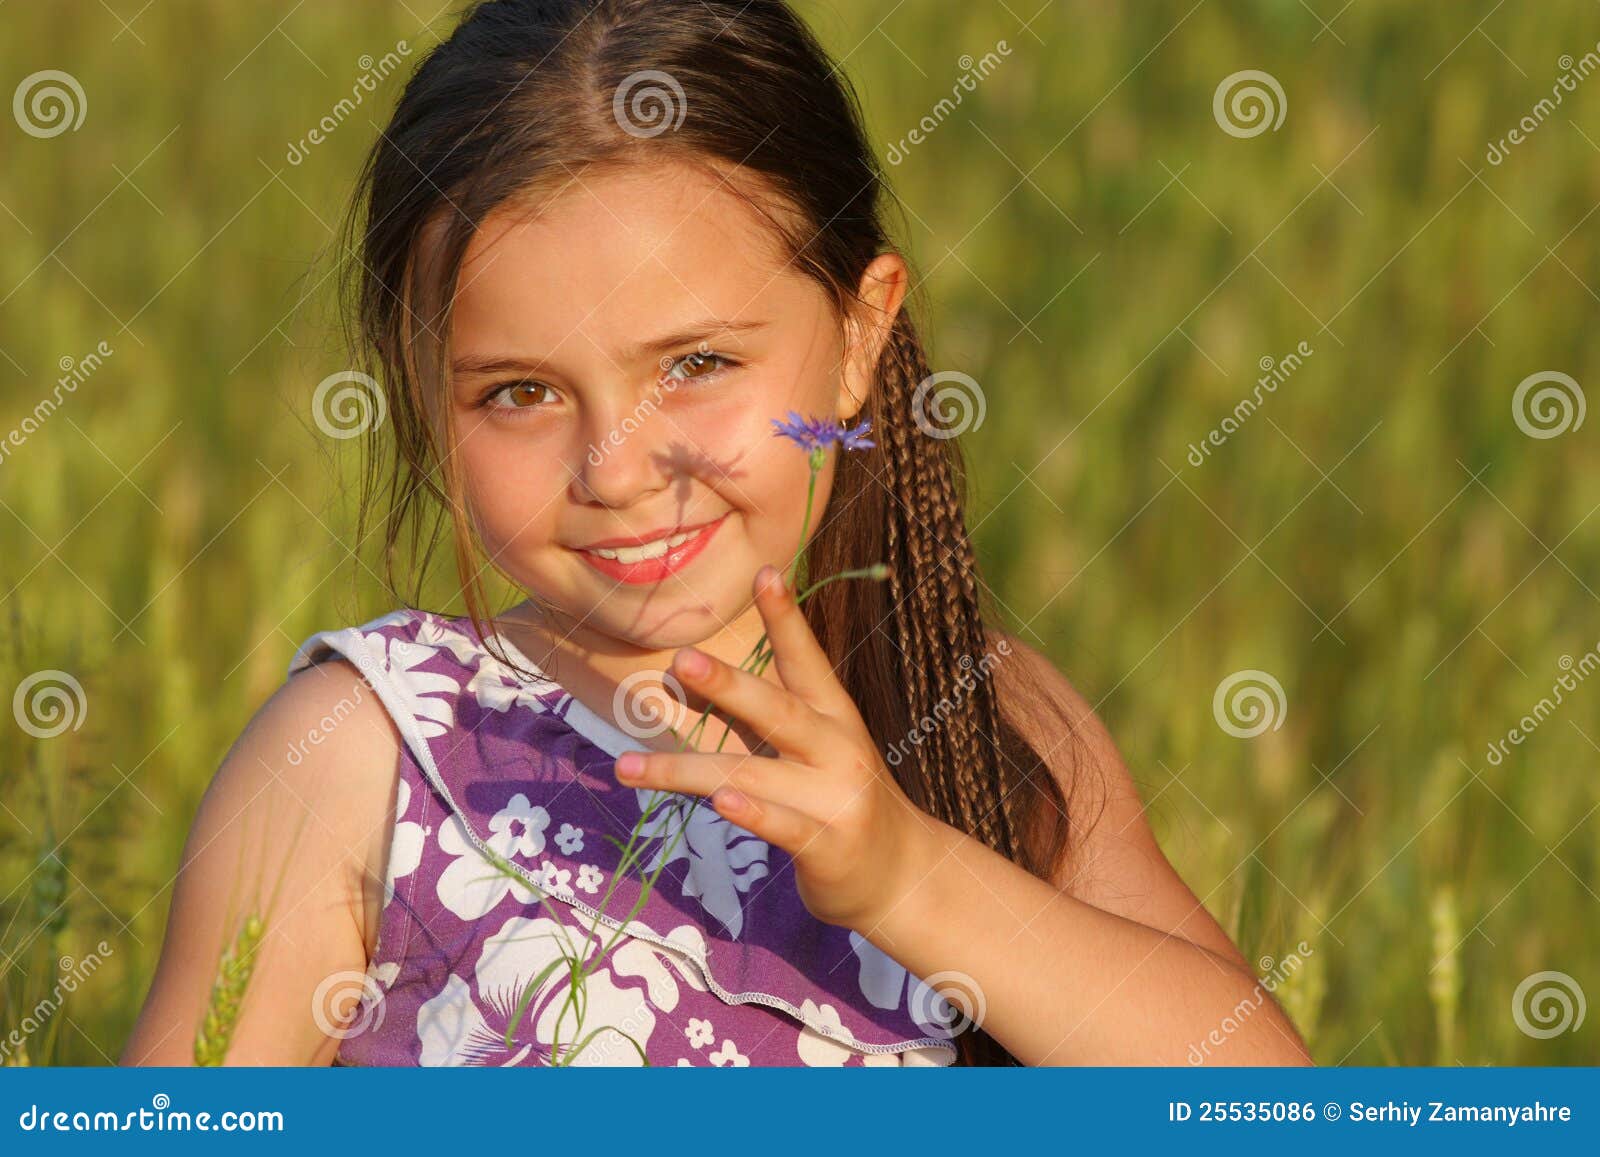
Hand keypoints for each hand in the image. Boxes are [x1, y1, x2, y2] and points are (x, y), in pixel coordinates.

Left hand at [612, 564, 939, 931]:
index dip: (787, 618)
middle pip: (778, 711)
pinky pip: (783, 828)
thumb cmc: (836, 799)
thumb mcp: (807, 748)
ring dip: (684, 769)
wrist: (902, 874)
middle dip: (728, 686)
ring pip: (751, 777)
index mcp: (834, 715)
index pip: (807, 661)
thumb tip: (676, 674)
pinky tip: (720, 804)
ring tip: (627, 765)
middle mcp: (838, 749)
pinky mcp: (829, 846)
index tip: (767, 572)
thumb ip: (749, 714)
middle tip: (682, 660)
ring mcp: (836, 798)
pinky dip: (752, 814)